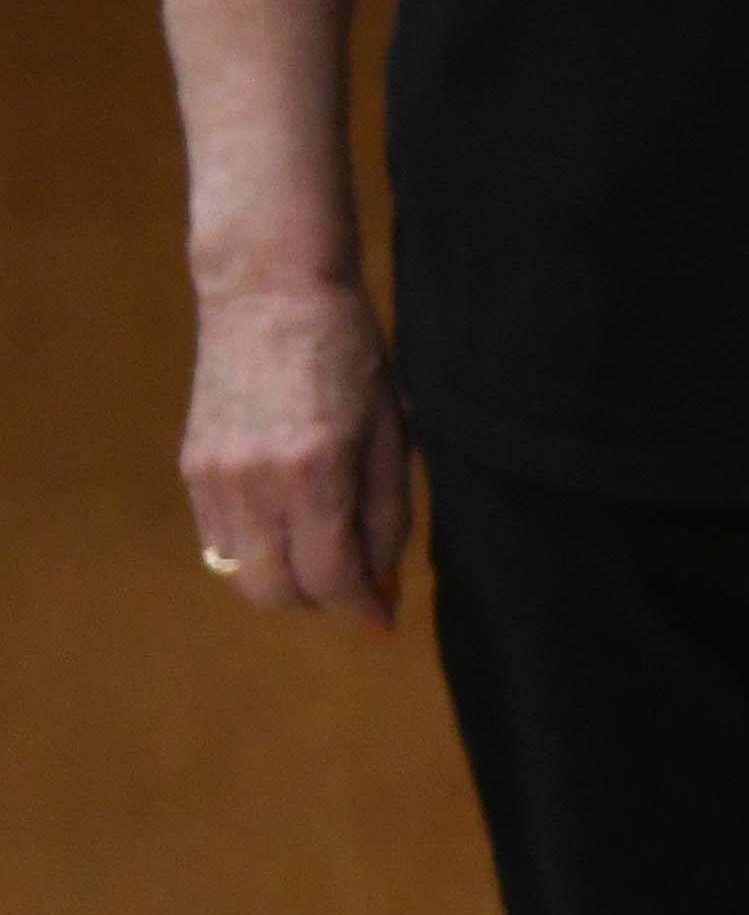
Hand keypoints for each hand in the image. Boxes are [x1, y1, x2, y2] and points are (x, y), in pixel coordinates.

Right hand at [181, 280, 409, 622]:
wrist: (270, 295)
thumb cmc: (350, 356)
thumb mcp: (391, 434)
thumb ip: (386, 515)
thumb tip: (379, 582)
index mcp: (315, 472)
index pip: (332, 577)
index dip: (362, 608)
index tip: (385, 619)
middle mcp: (254, 483)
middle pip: (276, 593)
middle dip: (321, 606)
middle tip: (355, 592)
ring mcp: (213, 478)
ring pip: (242, 575)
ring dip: (287, 584)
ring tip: (325, 560)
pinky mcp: (191, 469)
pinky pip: (218, 542)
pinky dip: (256, 553)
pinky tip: (289, 528)